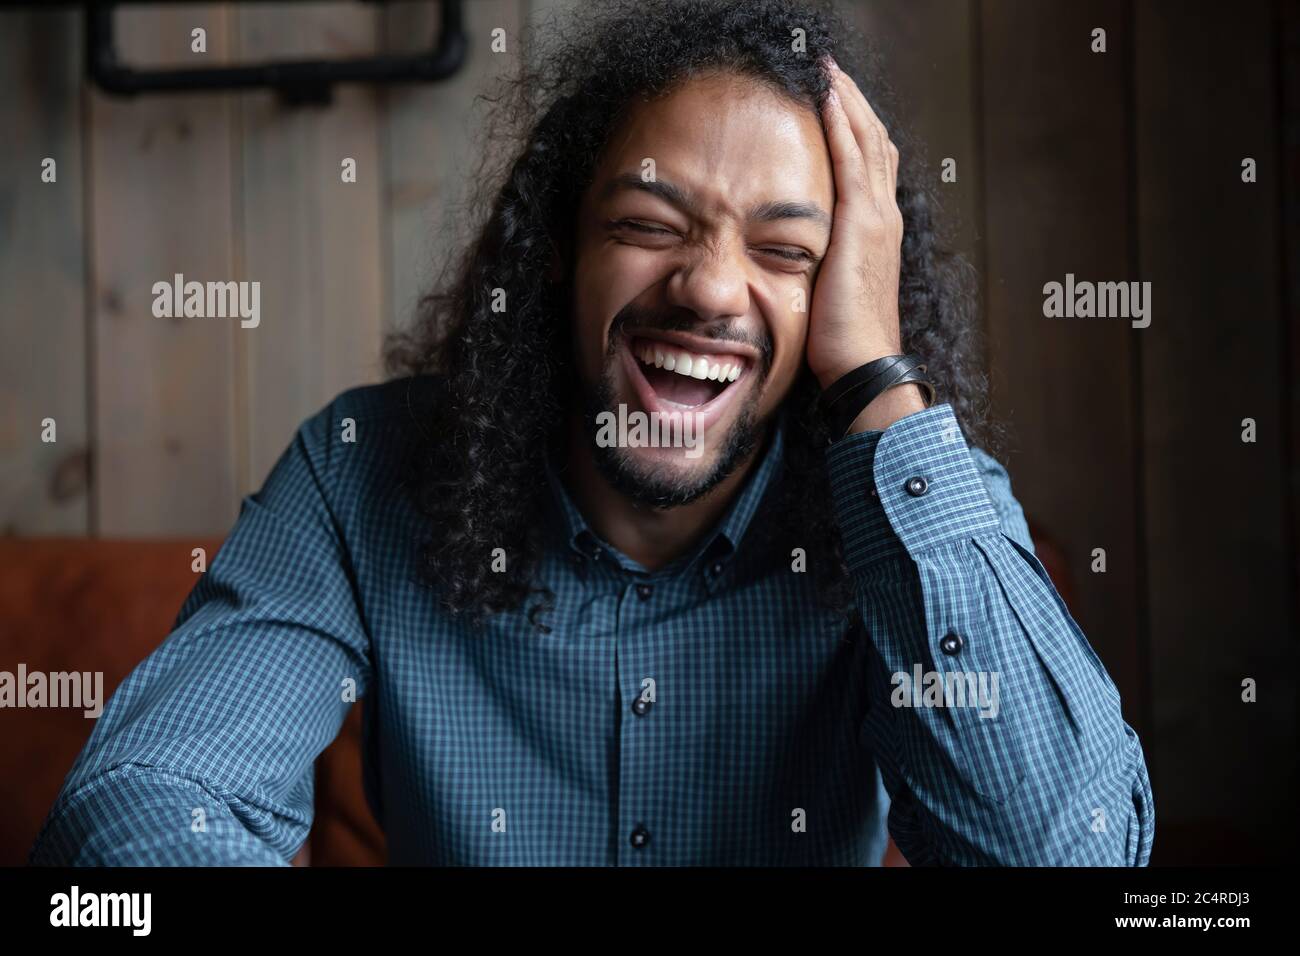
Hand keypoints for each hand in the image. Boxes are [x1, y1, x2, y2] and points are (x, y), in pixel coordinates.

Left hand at [806, 60, 920, 427]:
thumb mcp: (830, 291)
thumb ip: (821, 264)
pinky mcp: (861, 224)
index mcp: (877, 232)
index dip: (854, 129)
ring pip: (866, 140)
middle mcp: (884, 217)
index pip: (869, 165)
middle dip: (852, 103)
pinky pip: (853, 159)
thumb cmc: (841, 343)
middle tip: (830, 70)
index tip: (833, 100)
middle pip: (873, 141)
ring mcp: (877, 218)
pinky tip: (826, 96)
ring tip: (827, 70)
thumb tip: (794, 257)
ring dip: (846, 101)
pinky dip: (842, 123)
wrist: (863, 365)